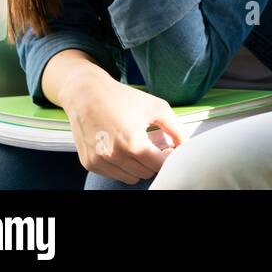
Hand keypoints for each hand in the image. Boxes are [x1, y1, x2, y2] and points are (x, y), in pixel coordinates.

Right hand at [58, 71, 184, 183]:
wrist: (86, 93)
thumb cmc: (123, 98)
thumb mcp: (156, 107)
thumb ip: (175, 128)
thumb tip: (184, 145)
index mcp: (134, 144)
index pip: (159, 165)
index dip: (166, 157)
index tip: (167, 147)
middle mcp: (115, 156)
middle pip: (146, 173)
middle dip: (153, 161)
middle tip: (152, 145)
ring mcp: (100, 162)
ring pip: (130, 178)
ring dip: (137, 166)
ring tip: (137, 146)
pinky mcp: (89, 163)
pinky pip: (114, 175)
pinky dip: (122, 166)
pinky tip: (122, 148)